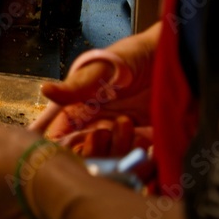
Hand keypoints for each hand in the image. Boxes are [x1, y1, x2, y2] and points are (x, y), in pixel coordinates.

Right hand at [29, 24, 160, 156]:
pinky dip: (141, 157)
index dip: (62, 147)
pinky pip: (139, 162)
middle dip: (94, 150)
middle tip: (103, 131)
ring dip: (119, 148)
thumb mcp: (100, 69)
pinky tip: (145, 137)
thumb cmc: (131, 57)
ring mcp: (123, 137)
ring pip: (112, 160)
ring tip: (129, 124)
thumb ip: (74, 86)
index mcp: (80, 111)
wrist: (173, 57)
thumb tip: (44, 89)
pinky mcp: (147, 142)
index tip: (72, 145)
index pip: (61, 138)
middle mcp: (98, 127)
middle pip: (86, 155)